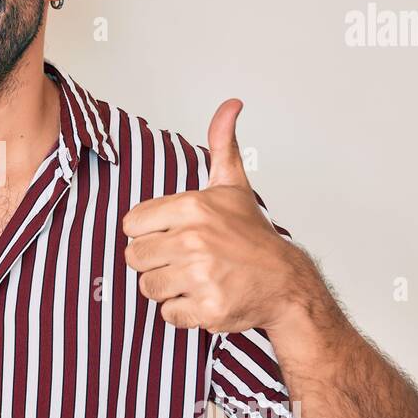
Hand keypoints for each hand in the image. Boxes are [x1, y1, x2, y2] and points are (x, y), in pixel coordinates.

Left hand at [121, 99, 300, 332]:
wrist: (286, 283)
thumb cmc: (251, 237)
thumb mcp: (232, 187)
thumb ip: (222, 144)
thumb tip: (230, 104)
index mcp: (193, 208)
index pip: (132, 224)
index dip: (148, 233)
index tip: (172, 235)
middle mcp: (196, 240)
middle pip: (135, 257)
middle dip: (155, 262)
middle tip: (185, 260)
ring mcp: (202, 276)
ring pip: (147, 287)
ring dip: (167, 287)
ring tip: (195, 278)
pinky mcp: (207, 308)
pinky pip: (168, 314)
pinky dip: (182, 312)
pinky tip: (204, 297)